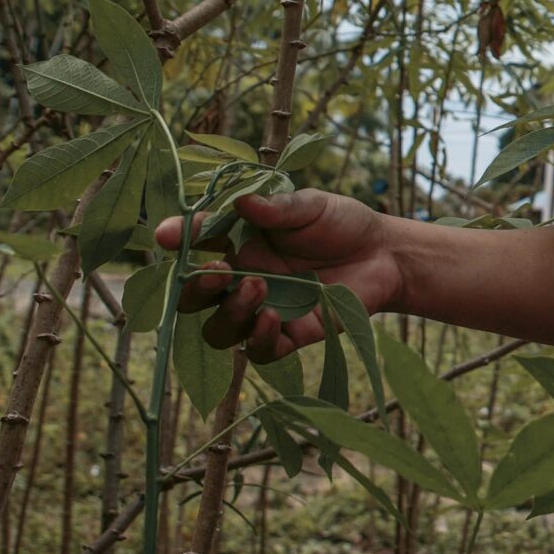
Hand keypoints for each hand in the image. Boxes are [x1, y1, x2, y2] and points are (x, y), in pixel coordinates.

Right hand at [153, 189, 405, 362]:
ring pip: (219, 331)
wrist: (385, 254)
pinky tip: (272, 317)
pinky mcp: (288, 336)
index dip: (177, 240)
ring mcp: (262, 311)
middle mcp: (242, 279)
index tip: (167, 234)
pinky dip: (257, 339)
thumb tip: (241, 201)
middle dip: (195, 289)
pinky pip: (257, 352)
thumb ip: (276, 208)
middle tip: (219, 272)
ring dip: (228, 314)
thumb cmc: (341, 224)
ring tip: (257, 288)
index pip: (194, 245)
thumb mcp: (309, 206)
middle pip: (193, 300)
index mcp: (238, 243)